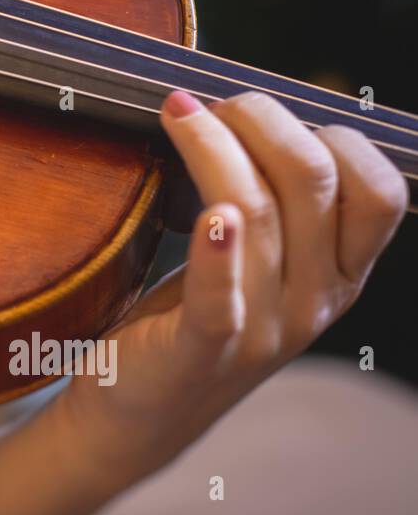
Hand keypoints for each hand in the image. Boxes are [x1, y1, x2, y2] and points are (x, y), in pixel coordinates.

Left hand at [55, 90, 407, 477]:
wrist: (136, 412)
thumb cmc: (191, 315)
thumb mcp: (261, 262)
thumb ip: (277, 202)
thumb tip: (253, 109)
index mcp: (339, 274)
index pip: (378, 191)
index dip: (331, 134)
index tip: (266, 114)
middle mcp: (314, 302)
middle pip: (314, 182)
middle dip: (262, 121)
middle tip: (206, 102)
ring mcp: (263, 330)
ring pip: (259, 213)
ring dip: (213, 147)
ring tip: (177, 113)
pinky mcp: (202, 351)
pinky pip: (222, 300)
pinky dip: (218, 254)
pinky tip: (212, 218)